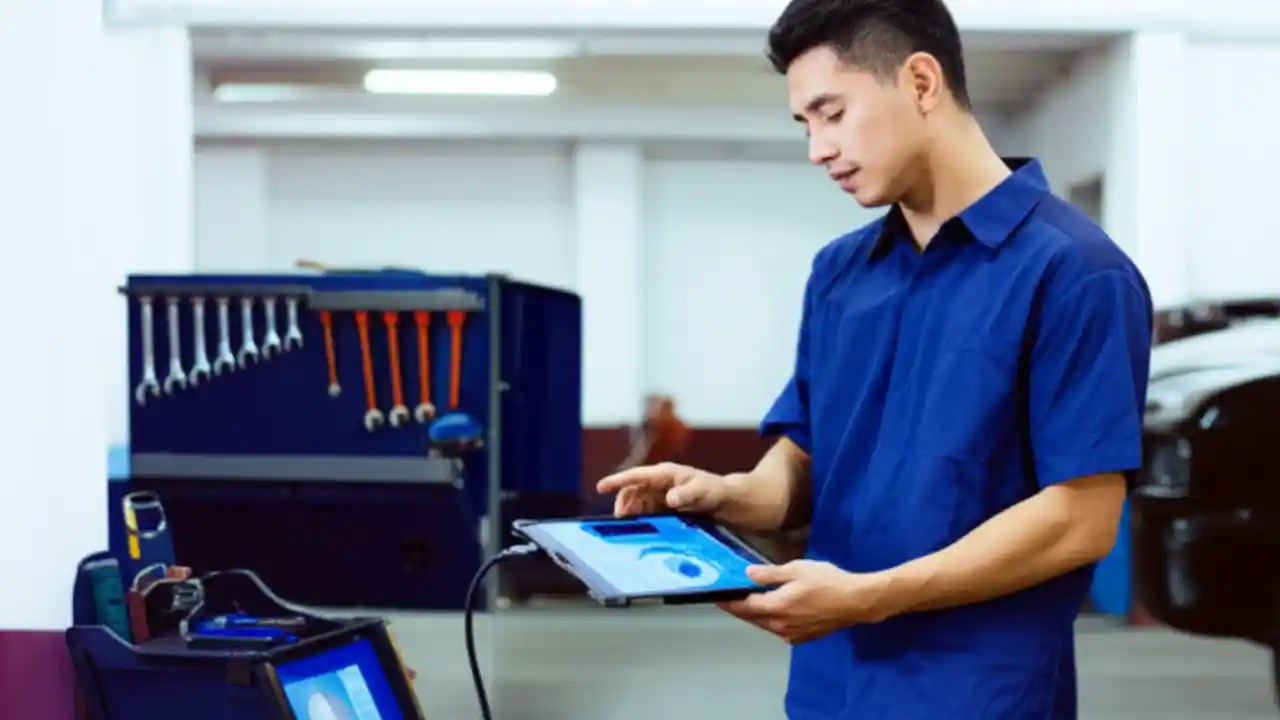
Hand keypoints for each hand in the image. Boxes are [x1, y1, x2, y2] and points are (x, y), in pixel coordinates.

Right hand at [596, 462, 729, 516]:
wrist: (725, 500)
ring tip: (632, 529)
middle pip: (631, 491)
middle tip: (623, 522)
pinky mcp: (661, 505)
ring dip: (631, 514)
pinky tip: (643, 530)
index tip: (601, 486)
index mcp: (664, 473)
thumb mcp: (703, 492)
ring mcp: (658, 493)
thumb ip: (687, 494)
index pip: (636, 475)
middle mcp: (658, 482)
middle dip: (623, 505)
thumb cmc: (714, 491)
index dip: (617, 480)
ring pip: (636, 503)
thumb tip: (671, 498)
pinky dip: (640, 519)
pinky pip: (644, 512)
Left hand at [718, 560, 894, 644]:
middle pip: (753, 618)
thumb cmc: (827, 581)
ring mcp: (792, 634)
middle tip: (731, 597)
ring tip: (751, 601)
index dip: (729, 602)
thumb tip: (748, 574)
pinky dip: (773, 619)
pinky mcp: (803, 637)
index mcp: (776, 608)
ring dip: (757, 614)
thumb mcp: (796, 569)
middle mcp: (781, 626)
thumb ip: (770, 574)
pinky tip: (775, 609)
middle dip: (740, 608)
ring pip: (766, 625)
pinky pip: (780, 629)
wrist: (856, 601)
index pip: (744, 607)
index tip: (716, 598)